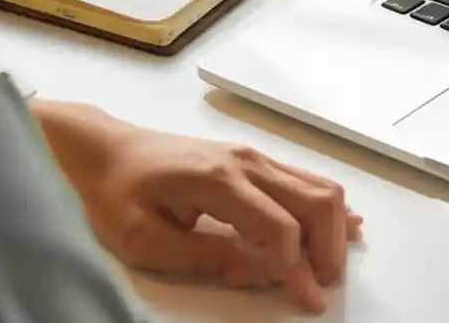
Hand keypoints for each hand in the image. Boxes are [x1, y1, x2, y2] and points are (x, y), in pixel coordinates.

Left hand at [32, 102, 361, 314]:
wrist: (105, 150)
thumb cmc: (115, 193)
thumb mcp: (143, 238)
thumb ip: (201, 254)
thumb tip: (252, 267)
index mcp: (218, 179)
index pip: (279, 225)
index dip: (293, 266)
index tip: (297, 297)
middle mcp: (246, 162)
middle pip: (314, 201)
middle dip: (326, 249)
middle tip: (319, 287)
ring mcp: (254, 157)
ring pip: (319, 187)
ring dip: (332, 230)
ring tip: (326, 266)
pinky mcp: (255, 161)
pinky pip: (306, 180)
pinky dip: (327, 208)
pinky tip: (343, 227)